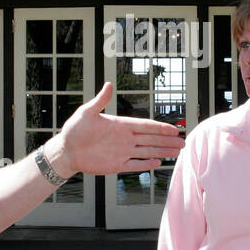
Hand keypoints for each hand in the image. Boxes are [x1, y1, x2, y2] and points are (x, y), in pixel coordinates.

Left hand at [57, 82, 184, 175]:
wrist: (65, 150)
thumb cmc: (74, 130)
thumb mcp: (86, 113)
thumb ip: (100, 101)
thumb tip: (108, 84)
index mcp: (120, 125)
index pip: (145, 126)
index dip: (160, 128)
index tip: (174, 129)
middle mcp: (124, 139)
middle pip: (151, 140)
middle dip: (167, 141)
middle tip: (183, 142)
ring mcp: (122, 152)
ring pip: (147, 152)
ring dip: (162, 152)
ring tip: (177, 153)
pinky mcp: (116, 165)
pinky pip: (135, 165)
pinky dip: (146, 164)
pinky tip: (158, 163)